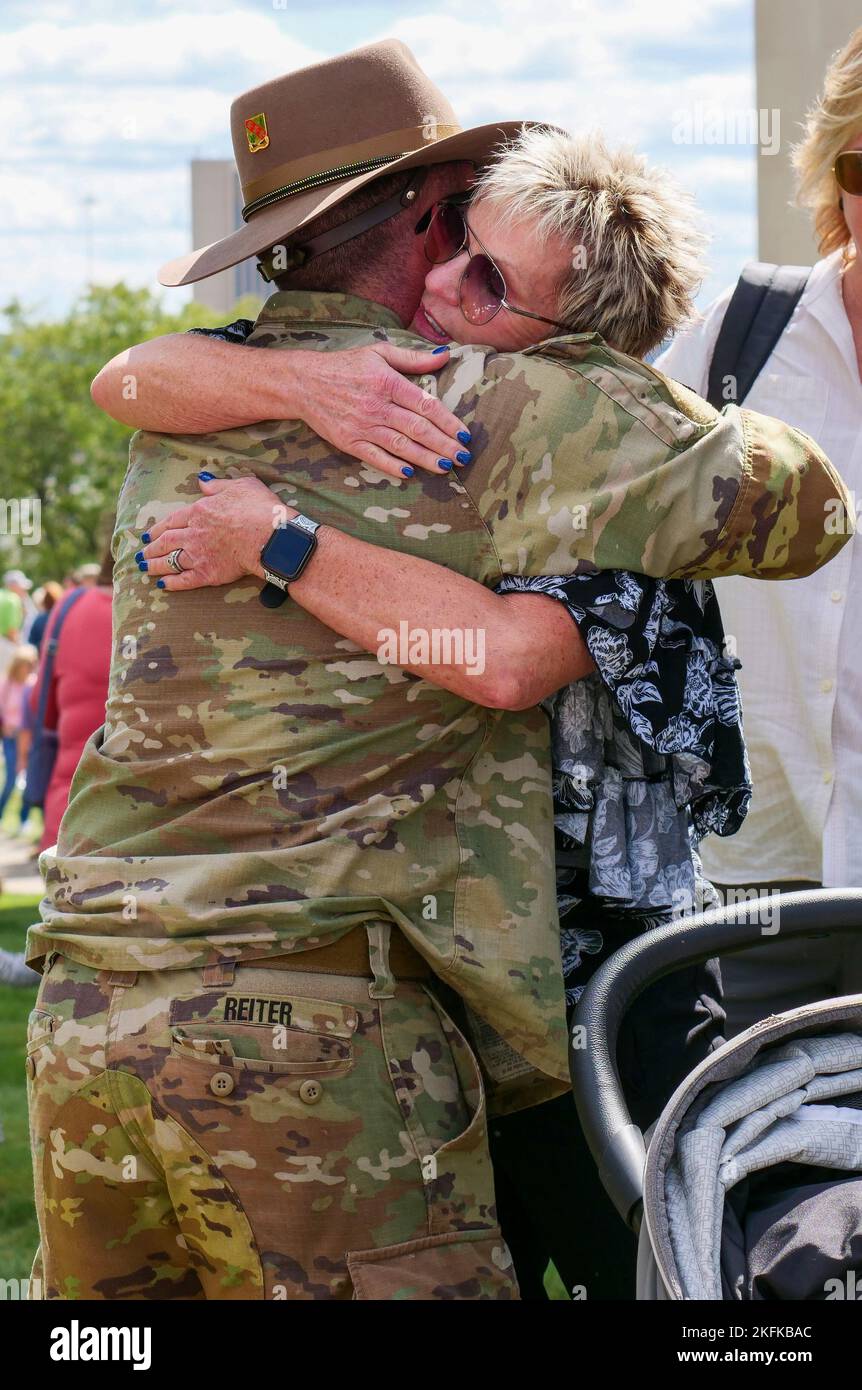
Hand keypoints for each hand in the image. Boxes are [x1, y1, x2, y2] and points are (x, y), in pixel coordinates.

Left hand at [138, 476, 291, 590]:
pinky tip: (163, 585)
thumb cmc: (258, 508)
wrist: (269, 536)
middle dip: (152, 548)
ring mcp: (198, 555)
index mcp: (199, 511)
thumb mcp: (240, 485)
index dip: (159, 528)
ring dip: (155, 565)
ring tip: (146, 568)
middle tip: (142, 553)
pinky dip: (172, 583)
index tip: (149, 534)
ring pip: (170, 561)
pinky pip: (184, 580)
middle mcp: (193, 533)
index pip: (172, 520)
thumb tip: (202, 481)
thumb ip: (217, 485)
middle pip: (166, 541)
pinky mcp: (207, 574)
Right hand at [295, 342, 471, 478]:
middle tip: (464, 458)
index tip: (466, 435)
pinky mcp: (349, 442)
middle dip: (444, 445)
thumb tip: (446, 355)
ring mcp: (363, 426)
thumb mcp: (379, 352)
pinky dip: (393, 466)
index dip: (449, 422)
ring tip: (446, 468)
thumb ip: (414, 358)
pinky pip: (375, 457)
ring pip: (401, 446)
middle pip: (418, 429)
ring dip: (426, 459)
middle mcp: (378, 406)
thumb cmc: (345, 366)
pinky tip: (410, 473)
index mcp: (388, 382)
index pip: (426, 405)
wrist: (304, 383)